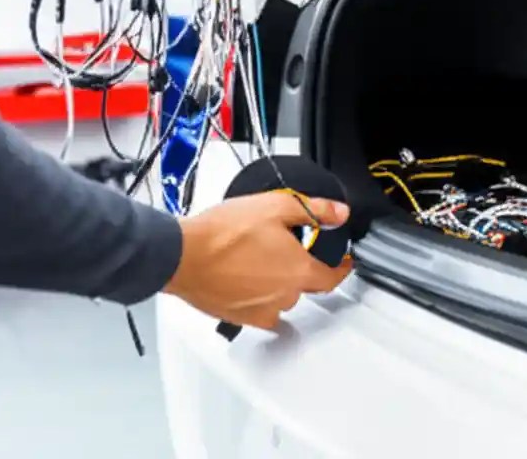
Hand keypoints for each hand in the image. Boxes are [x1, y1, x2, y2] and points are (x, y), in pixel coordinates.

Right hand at [164, 192, 353, 329]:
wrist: (183, 256)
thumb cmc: (223, 233)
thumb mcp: (275, 206)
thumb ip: (313, 210)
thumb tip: (339, 213)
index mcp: (298, 271)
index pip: (333, 277)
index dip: (342, 269)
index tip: (343, 264)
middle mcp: (284, 296)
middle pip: (305, 286)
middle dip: (300, 269)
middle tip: (283, 250)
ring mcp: (262, 311)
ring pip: (281, 299)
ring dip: (277, 283)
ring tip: (258, 261)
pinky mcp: (239, 318)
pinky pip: (259, 312)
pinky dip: (258, 298)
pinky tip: (244, 280)